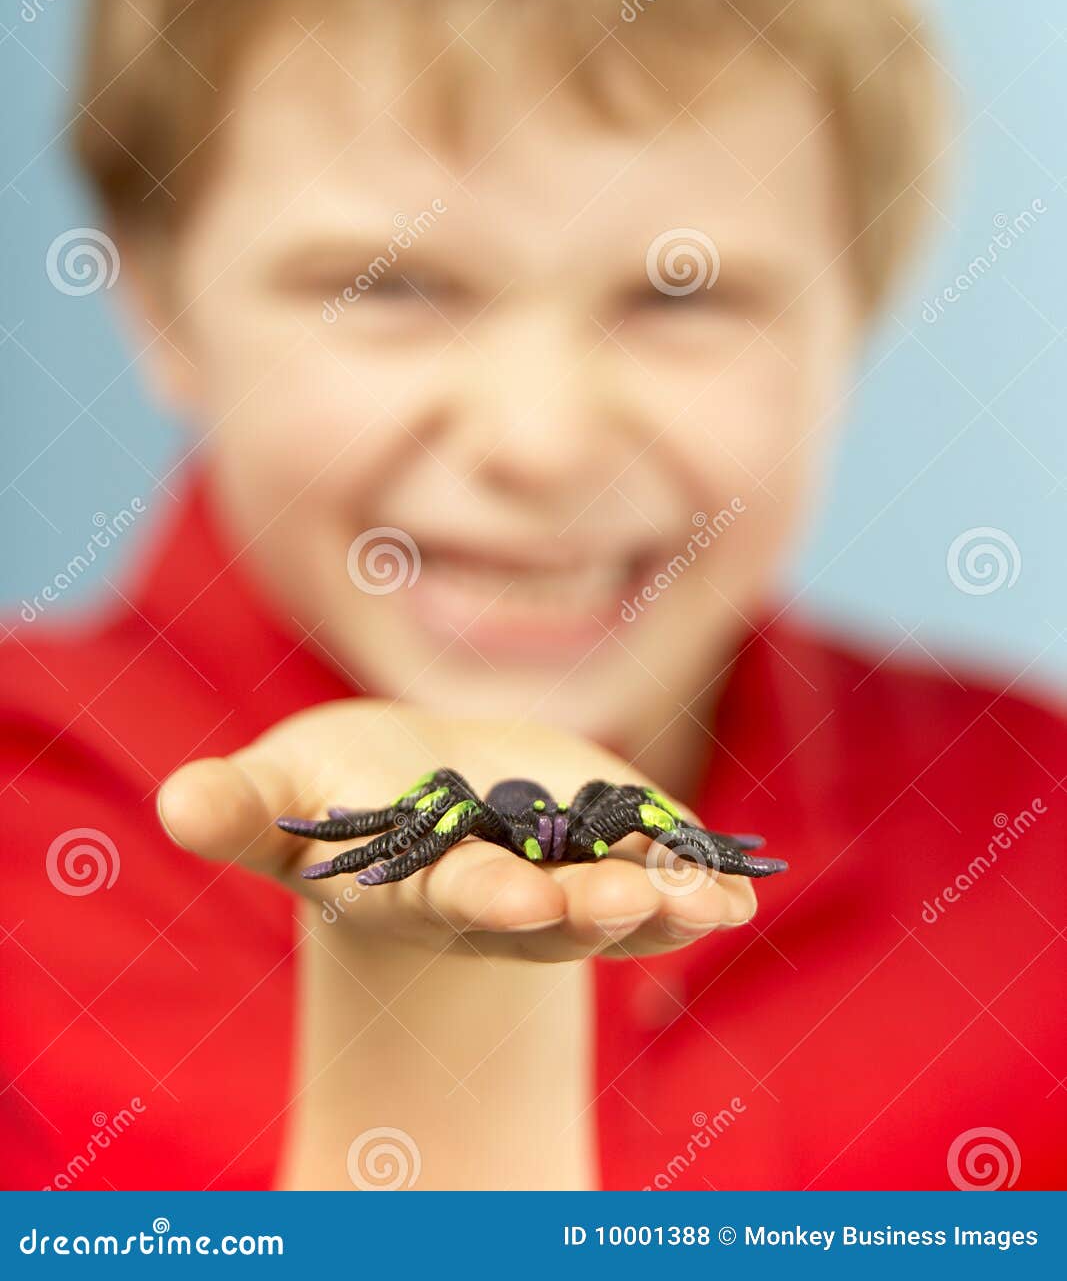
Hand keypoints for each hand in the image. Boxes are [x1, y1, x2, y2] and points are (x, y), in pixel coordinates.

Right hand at [157, 698, 759, 962]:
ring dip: (663, 905)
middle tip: (629, 897)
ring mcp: (556, 873)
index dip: (479, 890)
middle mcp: (493, 894)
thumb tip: (170, 803)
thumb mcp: (270, 798)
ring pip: (614, 900)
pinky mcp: (603, 840)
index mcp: (410, 882)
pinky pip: (657, 867)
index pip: (446, 892)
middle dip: (585, 904)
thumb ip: (231, 809)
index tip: (512, 890)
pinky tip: (738, 890)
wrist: (403, 792)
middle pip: (544, 907)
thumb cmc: (324, 794)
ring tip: (714, 904)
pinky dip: (696, 884)